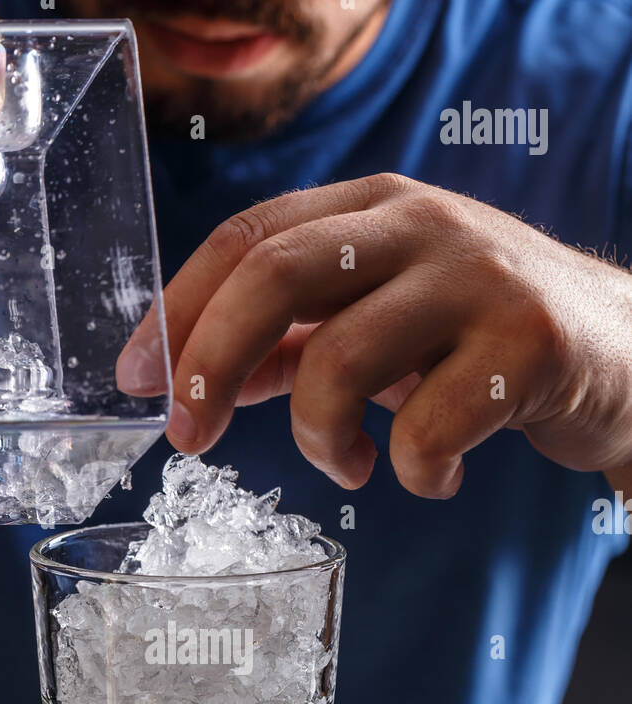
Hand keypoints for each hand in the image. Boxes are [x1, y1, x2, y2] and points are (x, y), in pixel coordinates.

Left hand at [118, 174, 631, 497]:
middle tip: (191, 438)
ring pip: (339, 358)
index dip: (178, 311)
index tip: (137, 382)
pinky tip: (430, 477)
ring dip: (319, 439)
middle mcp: (419, 225)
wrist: (621, 352)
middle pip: (275, 274)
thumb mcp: (379, 325)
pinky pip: (427, 426)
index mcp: (371, 210)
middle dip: (209, 365)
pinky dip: (411, 472)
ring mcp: (477, 277)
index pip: (246, 237)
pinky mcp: (526, 342)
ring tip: (346, 466)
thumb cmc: (480, 341)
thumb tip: (200, 381)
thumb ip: (292, 341)